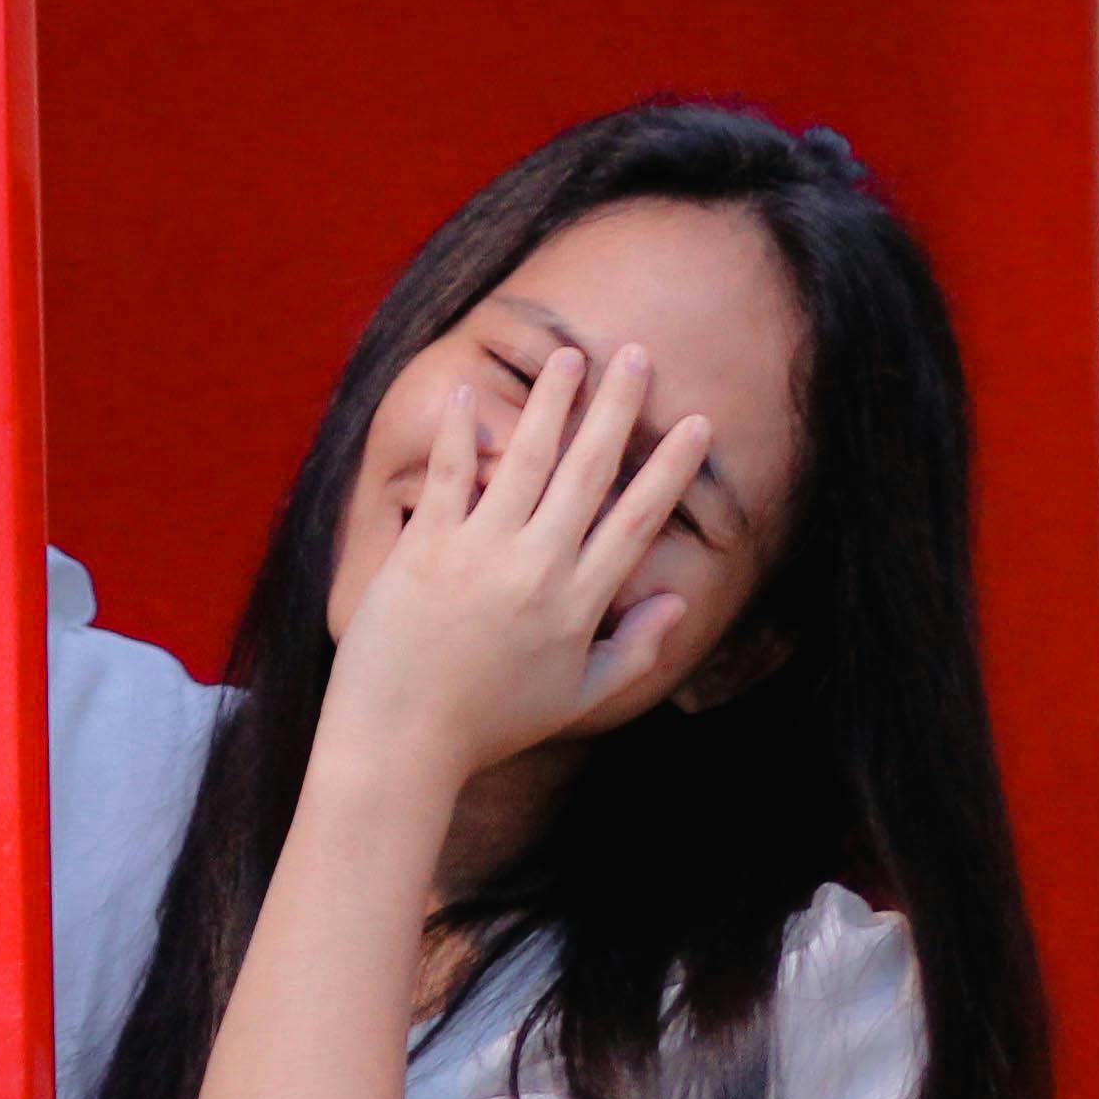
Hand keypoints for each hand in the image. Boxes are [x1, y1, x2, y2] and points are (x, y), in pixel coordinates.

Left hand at [321, 346, 711, 787]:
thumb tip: (676, 603)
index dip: (670, 469)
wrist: (402, 743)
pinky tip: (468, 394)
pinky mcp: (425, 550)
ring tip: (570, 355)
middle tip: (638, 356)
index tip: (696, 423)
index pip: (637, 521)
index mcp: (579, 604)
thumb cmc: (488, 726)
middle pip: (588, 472)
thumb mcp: (576, 700)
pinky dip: (459, 435)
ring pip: (526, 460)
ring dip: (551, 402)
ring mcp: (480, 554)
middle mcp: (537, 569)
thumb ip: (634, 652)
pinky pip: (449, 478)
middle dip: (617, 409)